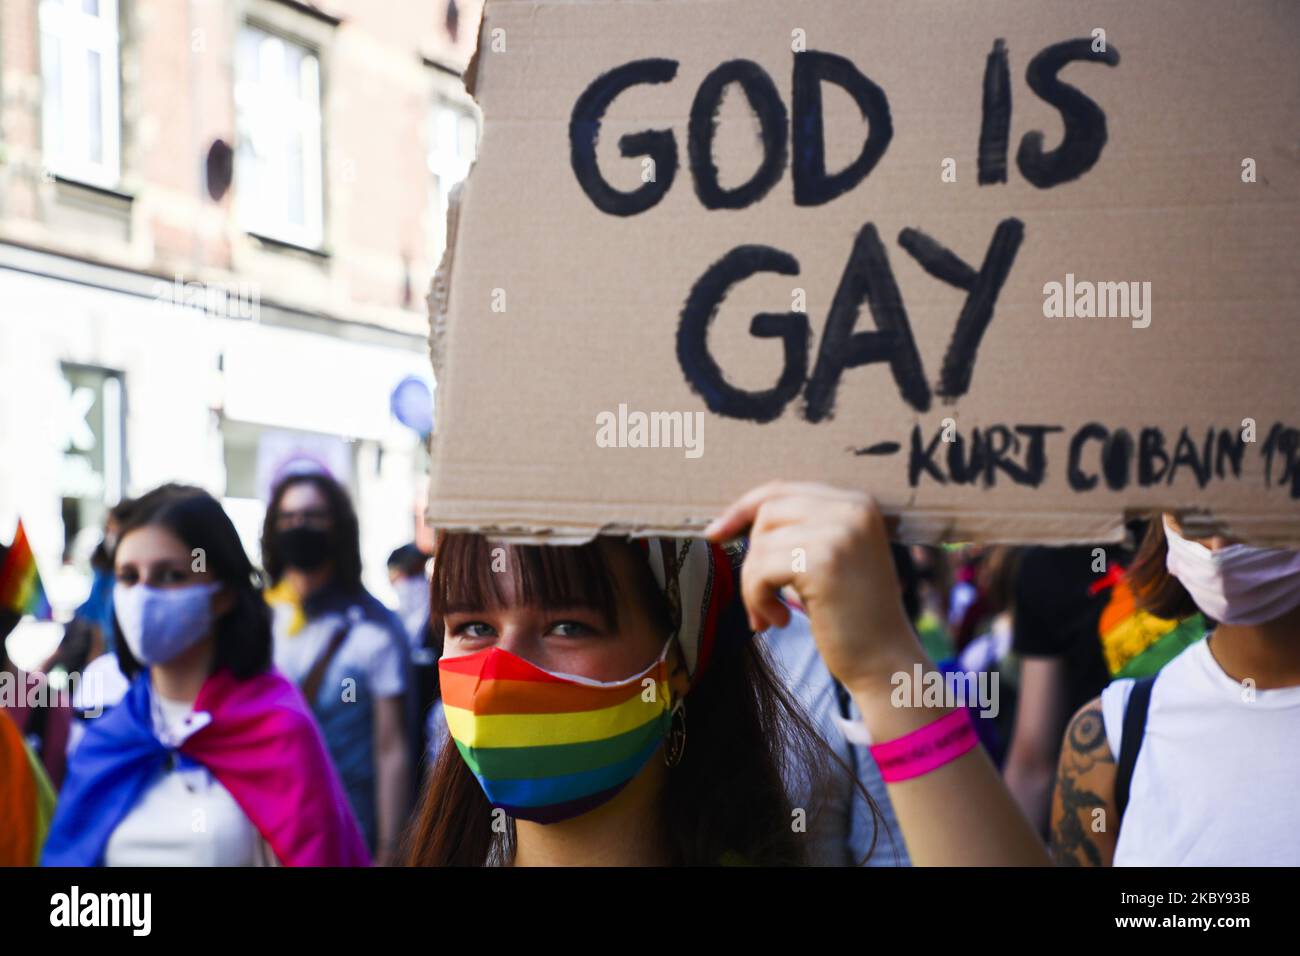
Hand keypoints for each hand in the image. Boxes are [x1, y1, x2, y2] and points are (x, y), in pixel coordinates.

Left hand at [705, 481, 924, 692]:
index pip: (783, 490)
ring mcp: (840, 532)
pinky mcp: (824, 562)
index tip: (715, 533)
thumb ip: (798, 531)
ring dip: (753, 585)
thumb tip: (729, 522)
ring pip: (760, 544)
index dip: (743, 509)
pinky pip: (761, 570)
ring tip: (772, 614)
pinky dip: (757, 599)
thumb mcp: (829, 559)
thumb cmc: (851, 617)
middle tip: (761, 596)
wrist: (885, 661)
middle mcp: (853, 509)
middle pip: (767, 512)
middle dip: (752, 555)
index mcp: (857, 503)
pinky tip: (779, 621)